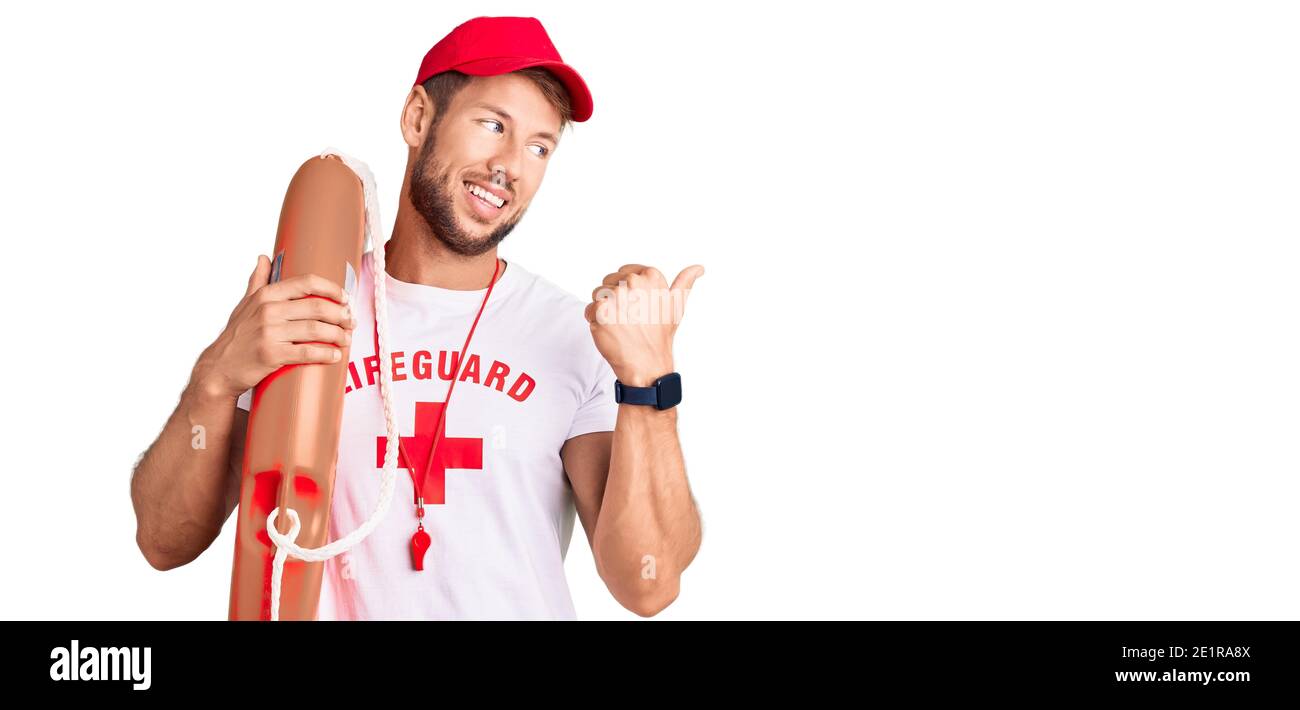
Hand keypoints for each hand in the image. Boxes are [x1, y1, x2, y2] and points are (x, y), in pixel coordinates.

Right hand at [192, 254, 356, 400]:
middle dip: (341, 315)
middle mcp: (268, 311)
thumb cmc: (236, 336)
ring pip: (316, 329)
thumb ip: (257, 281)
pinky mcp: (272, 355)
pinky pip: (307, 352)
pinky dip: (326, 353)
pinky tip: (336, 355)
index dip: (332, 289)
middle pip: (317, 307)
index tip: (345, 298)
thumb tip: (264, 258)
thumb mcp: (244, 304)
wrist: (219, 368)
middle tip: (351, 322)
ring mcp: (269, 333)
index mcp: (266, 295)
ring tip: (346, 339)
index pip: (307, 283)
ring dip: (339, 335)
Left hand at [583, 263, 703, 386]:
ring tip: (620, 325)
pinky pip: (589, 309)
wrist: (648, 364)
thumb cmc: (660, 335)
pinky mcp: (601, 310)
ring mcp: (617, 295)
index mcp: (651, 275)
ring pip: (597, 294)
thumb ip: (685, 282)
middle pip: (609, 281)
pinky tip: (610, 331)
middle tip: (630, 319)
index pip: (624, 272)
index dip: (626, 291)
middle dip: (614, 299)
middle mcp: (634, 281)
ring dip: (604, 310)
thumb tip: (699, 267)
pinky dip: (595, 321)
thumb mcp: (676, 305)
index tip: (637, 308)